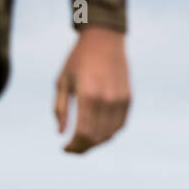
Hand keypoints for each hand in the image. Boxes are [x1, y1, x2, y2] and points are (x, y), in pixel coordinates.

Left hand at [54, 26, 131, 153]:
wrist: (104, 39)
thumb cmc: (78, 59)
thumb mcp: (62, 81)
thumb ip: (60, 109)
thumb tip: (61, 134)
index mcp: (87, 94)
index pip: (83, 133)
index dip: (74, 146)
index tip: (65, 148)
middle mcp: (106, 100)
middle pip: (97, 137)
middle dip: (83, 147)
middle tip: (73, 148)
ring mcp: (120, 100)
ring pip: (109, 134)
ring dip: (96, 142)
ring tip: (84, 140)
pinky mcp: (128, 100)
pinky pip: (119, 125)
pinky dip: (108, 133)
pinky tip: (97, 131)